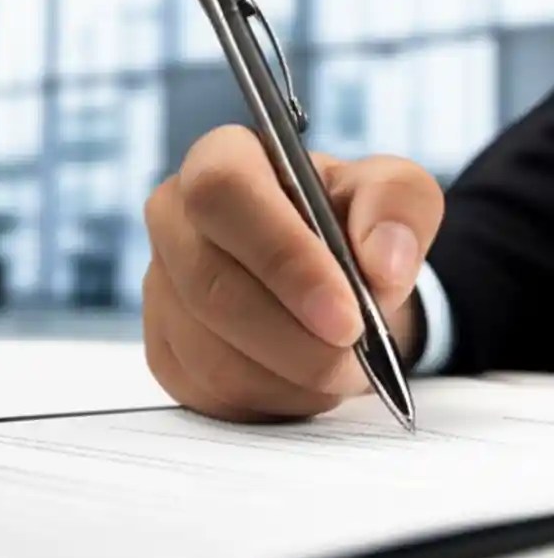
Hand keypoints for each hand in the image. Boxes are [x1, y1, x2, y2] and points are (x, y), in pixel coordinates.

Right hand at [142, 125, 443, 423]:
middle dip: (295, 338)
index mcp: (221, 159)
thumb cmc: (350, 225)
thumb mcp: (395, 194)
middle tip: (357, 354)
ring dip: (290, 375)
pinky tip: (303, 377)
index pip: (222, 193)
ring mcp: (159, 287)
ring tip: (341, 365)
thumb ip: (398, 207)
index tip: (345, 313)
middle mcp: (173, 218)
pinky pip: (210, 391)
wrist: (329, 279)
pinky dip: (271, 398)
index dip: (281, 257)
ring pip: (211, 352)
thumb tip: (382, 262)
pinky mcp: (163, 349)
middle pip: (211, 287)